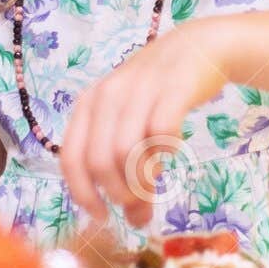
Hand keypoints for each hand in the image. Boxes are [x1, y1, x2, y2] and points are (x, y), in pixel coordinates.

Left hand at [58, 18, 236, 229]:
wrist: (197, 48)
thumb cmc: (159, 93)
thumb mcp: (131, 122)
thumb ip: (127, 167)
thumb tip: (135, 220)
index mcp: (88, 105)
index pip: (71, 159)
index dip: (83, 195)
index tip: (103, 216)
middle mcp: (108, 96)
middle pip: (99, 161)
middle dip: (118, 193)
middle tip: (137, 206)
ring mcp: (139, 90)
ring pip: (127, 151)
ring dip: (141, 181)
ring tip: (154, 186)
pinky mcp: (173, 88)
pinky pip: (162, 133)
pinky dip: (166, 153)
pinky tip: (171, 153)